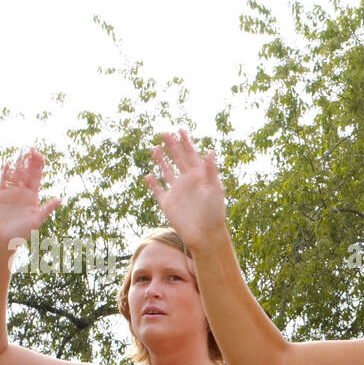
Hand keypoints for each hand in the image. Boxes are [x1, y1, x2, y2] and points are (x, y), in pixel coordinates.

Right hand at [0, 149, 61, 247]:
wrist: (3, 240)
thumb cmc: (21, 234)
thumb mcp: (36, 220)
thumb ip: (47, 208)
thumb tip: (60, 199)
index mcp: (33, 198)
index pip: (36, 178)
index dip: (38, 166)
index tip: (39, 154)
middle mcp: (23, 194)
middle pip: (26, 174)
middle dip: (29, 161)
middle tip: (30, 147)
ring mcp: (11, 194)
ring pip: (15, 175)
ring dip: (18, 163)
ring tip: (20, 150)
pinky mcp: (0, 196)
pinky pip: (3, 181)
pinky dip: (5, 172)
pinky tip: (7, 162)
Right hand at [145, 130, 229, 246]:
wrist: (206, 235)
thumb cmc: (215, 213)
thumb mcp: (215, 190)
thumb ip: (211, 171)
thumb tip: (209, 151)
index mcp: (200, 177)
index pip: (191, 155)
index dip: (186, 142)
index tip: (180, 130)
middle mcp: (188, 182)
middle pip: (177, 159)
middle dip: (171, 146)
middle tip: (164, 132)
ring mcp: (177, 192)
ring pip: (166, 171)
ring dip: (161, 160)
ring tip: (155, 148)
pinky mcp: (168, 203)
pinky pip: (158, 190)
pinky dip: (152, 183)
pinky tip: (148, 175)